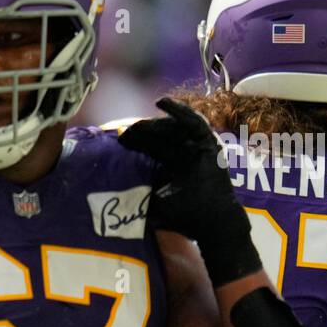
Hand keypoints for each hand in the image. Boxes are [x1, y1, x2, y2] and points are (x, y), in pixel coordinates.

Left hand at [118, 97, 259, 285]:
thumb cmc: (185, 217)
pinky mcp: (209, 143)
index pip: (153, 148)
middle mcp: (186, 154)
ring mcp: (198, 148)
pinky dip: (179, 111)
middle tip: (123, 133)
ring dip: (155, 122)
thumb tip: (114, 192)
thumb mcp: (156, 202)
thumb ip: (141, 192)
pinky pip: (194, 122)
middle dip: (141, 132)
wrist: (212, 223)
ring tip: (137, 122)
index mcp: (175, 165)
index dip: (136, 142)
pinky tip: (162, 103)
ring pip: (174, 127)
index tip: (119, 141)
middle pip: (161, 136)